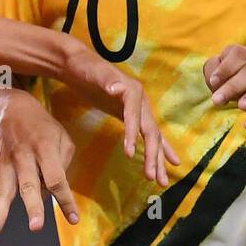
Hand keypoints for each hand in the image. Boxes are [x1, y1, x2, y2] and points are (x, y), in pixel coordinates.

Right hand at [0, 89, 77, 234]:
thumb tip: (52, 192)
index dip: (65, 199)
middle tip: (36, 227)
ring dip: (0, 209)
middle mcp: (24, 155)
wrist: (10, 108)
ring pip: (4, 187)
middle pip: (29, 184)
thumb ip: (63, 163)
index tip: (73, 219)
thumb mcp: (62, 136)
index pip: (56, 177)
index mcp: (45, 147)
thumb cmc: (42, 127)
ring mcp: (5, 160)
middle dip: (33, 206)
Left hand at [59, 39, 179, 186]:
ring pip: (152, 136)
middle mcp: (140, 100)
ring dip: (158, 158)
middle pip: (150, 130)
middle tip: (152, 177)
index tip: (130, 155)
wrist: (79, 64)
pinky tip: (166, 163)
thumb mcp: (94, 72)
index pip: (136, 116)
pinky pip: (147, 135)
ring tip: (162, 181)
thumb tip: (116, 88)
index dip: (133, 134)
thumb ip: (106, 79)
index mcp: (133, 91)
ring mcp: (138, 109)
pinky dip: (157, 149)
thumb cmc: (85, 67)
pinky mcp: (132, 116)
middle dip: (152, 154)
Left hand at [204, 43, 245, 129]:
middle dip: (233, 86)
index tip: (213, 82)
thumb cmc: (232, 79)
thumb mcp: (219, 73)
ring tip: (241, 106)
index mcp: (243, 55)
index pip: (239, 55)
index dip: (226, 68)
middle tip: (216, 101)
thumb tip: (215, 83)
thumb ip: (211, 72)